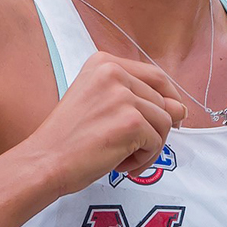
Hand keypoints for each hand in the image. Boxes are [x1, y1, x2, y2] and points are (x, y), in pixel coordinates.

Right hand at [26, 53, 186, 193]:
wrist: (45, 161)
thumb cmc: (68, 139)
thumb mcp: (100, 106)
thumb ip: (137, 100)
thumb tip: (181, 109)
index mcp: (103, 63)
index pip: (155, 76)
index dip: (168, 98)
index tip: (170, 116)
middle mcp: (113, 72)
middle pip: (163, 101)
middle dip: (154, 130)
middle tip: (130, 149)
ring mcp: (123, 96)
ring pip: (164, 123)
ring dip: (149, 147)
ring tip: (122, 157)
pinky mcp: (131, 122)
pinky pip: (157, 143)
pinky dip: (143, 160)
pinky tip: (119, 163)